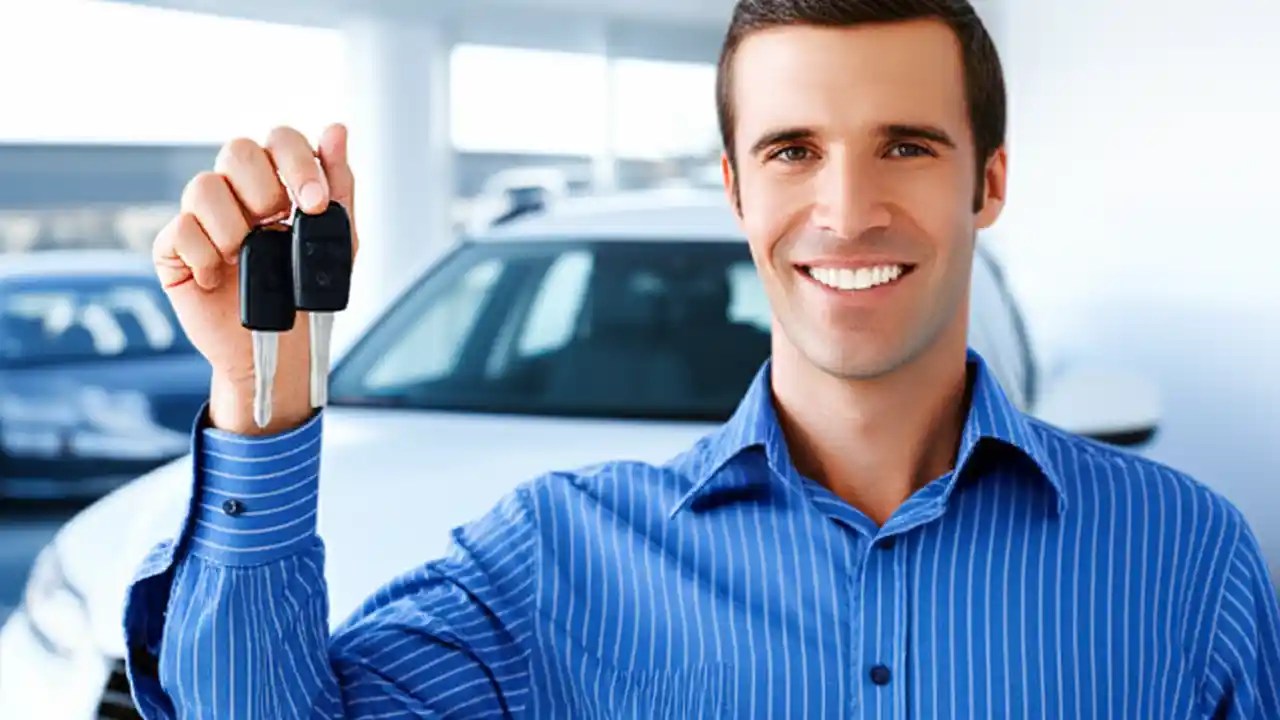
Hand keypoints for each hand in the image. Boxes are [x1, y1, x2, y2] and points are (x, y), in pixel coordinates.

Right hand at [153, 123, 358, 434]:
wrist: (281, 349)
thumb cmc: (307, 293)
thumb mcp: (337, 240)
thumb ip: (339, 185)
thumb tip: (337, 130)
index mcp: (278, 183)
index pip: (279, 138)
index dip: (296, 161)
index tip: (315, 202)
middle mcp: (237, 193)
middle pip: (236, 149)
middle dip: (264, 189)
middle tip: (278, 226)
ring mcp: (203, 219)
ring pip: (203, 186)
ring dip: (235, 227)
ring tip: (248, 258)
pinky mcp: (174, 250)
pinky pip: (180, 230)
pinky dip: (206, 256)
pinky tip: (221, 279)